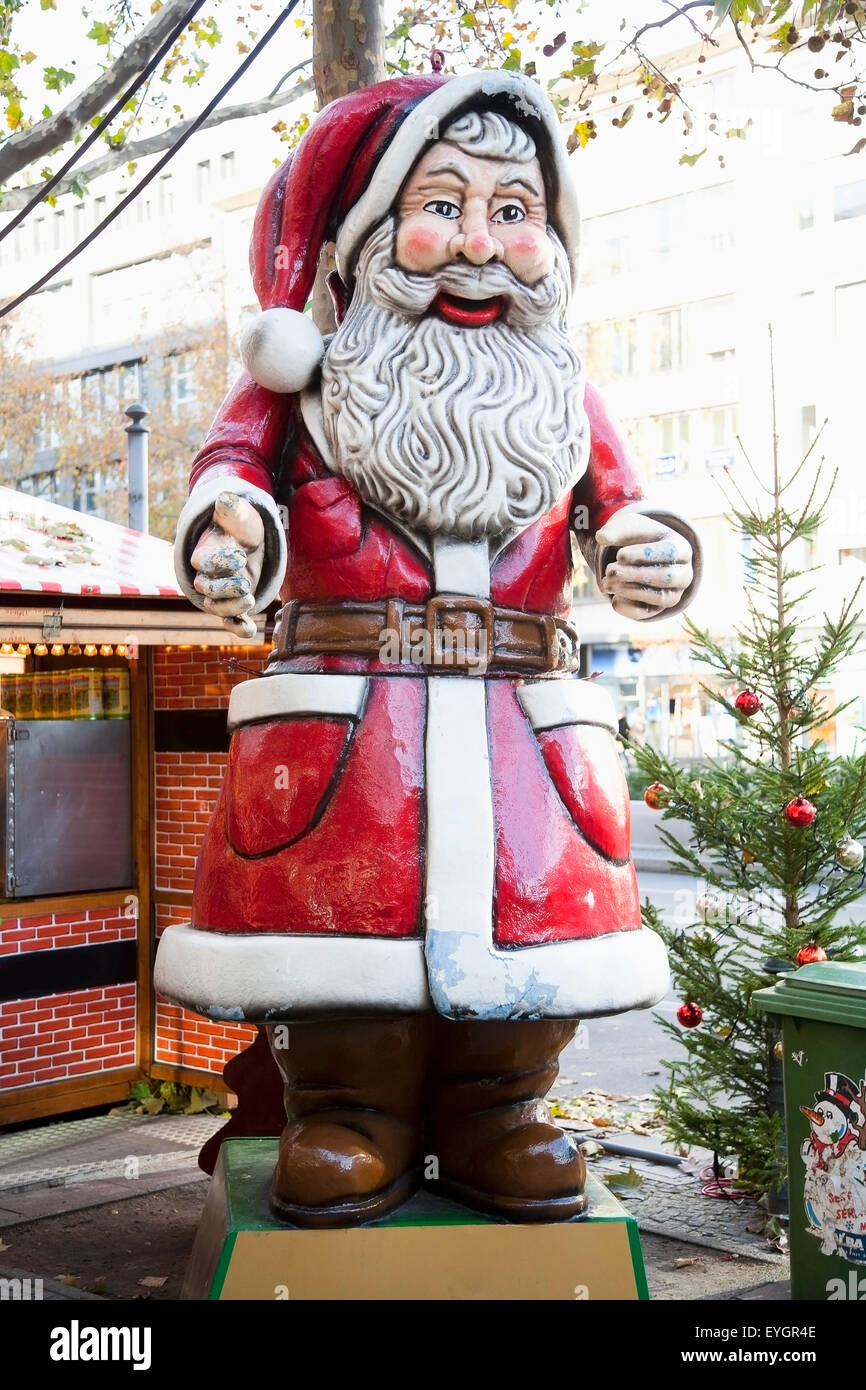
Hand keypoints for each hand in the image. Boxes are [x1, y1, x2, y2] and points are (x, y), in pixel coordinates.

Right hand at [191, 491, 264, 637]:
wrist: (245, 542)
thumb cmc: (238, 527)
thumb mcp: (237, 515)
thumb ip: (231, 509)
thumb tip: (226, 498)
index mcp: (204, 552)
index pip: (202, 561)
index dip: (218, 561)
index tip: (240, 555)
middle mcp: (207, 576)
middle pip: (205, 588)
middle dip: (224, 589)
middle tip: (245, 583)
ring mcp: (219, 593)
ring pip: (215, 607)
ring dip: (232, 608)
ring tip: (250, 598)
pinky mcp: (233, 605)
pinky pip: (230, 622)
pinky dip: (239, 628)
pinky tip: (251, 631)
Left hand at [596, 511, 692, 620]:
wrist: (638, 557)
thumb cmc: (637, 539)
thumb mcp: (629, 527)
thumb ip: (617, 529)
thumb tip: (602, 538)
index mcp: (682, 549)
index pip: (670, 552)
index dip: (644, 555)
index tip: (620, 555)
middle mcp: (684, 574)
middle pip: (666, 577)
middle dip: (635, 575)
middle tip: (610, 571)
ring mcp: (673, 594)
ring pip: (659, 598)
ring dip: (630, 591)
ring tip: (607, 583)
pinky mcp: (657, 610)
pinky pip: (646, 613)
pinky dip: (628, 608)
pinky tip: (613, 598)